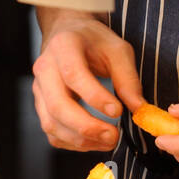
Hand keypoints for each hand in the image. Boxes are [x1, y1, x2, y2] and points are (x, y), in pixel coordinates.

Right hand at [31, 12, 144, 150]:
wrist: (68, 34)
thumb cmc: (94, 42)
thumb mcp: (117, 50)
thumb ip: (128, 79)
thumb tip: (139, 109)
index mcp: (63, 46)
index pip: (73, 75)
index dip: (95, 97)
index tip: (118, 111)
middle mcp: (45, 68)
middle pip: (58, 105)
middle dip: (86, 127)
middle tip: (113, 136)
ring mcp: (39, 89)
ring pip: (51, 123)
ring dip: (81, 140)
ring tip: (108, 140)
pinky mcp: (41, 106)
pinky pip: (52, 133)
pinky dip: (73, 143)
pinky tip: (95, 141)